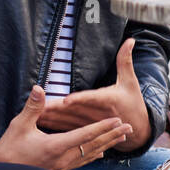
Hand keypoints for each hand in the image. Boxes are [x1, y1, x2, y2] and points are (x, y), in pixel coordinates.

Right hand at [0, 85, 130, 169]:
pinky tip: (100, 154)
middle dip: (112, 136)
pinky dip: (94, 155)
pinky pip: (82, 161)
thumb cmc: (11, 150)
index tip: (117, 120)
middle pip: (93, 146)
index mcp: (56, 146)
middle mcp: (63, 158)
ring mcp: (63, 165)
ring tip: (121, 138)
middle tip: (129, 128)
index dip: (102, 127)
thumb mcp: (19, 126)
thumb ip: (32, 107)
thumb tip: (39, 89)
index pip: (85, 135)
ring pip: (90, 155)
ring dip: (107, 145)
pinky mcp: (60, 169)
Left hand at [37, 38, 151, 151]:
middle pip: (74, 111)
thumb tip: (130, 40)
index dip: (79, 99)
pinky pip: (66, 128)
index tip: (66, 100)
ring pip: (67, 121)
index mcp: (108, 100)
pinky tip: (38, 122)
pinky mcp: (84, 129)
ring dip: (51, 118)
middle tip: (39, 106)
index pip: (92, 98)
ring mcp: (89, 124)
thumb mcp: (131, 81)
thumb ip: (126, 60)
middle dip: (56, 109)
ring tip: (34, 114)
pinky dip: (53, 125)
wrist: (136, 130)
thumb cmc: (133, 103)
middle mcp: (97, 114)